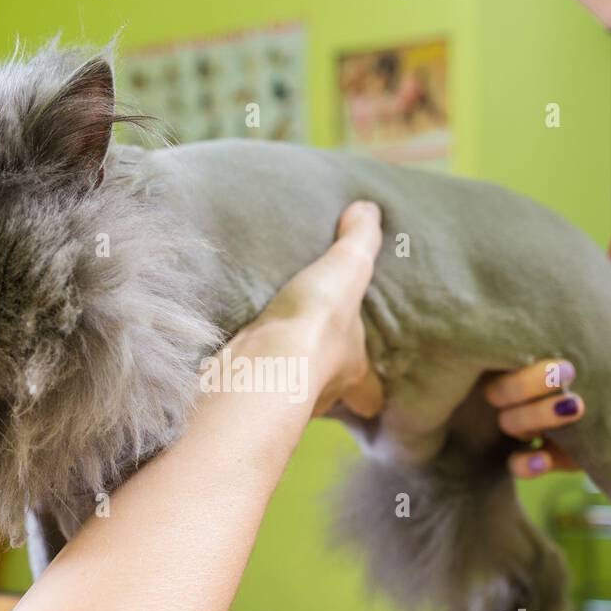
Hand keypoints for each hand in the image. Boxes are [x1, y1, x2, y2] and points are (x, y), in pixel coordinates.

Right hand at [232, 201, 384, 417]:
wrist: (266, 356)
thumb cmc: (318, 320)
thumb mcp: (347, 267)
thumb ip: (358, 240)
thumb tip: (369, 210)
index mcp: (353, 369)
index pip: (369, 393)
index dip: (370, 395)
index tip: (370, 399)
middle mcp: (324, 392)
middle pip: (329, 396)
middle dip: (323, 382)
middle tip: (314, 367)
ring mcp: (285, 401)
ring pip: (291, 396)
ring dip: (285, 379)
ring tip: (273, 360)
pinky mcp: (251, 400)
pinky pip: (255, 389)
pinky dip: (251, 377)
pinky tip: (240, 362)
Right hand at [485, 224, 610, 477]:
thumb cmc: (601, 357)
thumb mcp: (604, 320)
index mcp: (513, 353)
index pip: (500, 351)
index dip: (523, 354)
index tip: (558, 351)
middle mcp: (504, 390)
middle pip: (500, 390)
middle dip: (530, 384)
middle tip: (566, 371)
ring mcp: (514, 427)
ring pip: (509, 426)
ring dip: (536, 418)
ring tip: (574, 407)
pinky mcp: (530, 460)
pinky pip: (515, 467)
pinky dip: (527, 466)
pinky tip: (546, 461)